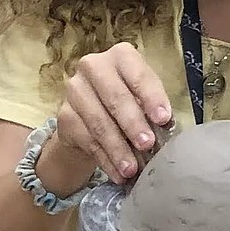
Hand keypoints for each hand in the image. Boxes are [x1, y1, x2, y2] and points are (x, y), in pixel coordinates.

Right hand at [51, 42, 175, 183]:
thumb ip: (153, 108)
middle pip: (115, 97)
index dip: (151, 97)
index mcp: (121, 57)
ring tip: (131, 169)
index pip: (137, 75)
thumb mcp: (144, 99)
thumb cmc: (127, 103)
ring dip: (117, 148)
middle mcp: (93, 67)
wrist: (90, 118)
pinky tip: (117, 173)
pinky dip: (105, 160)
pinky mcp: (64, 115)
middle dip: (133, 124)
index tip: (163, 119)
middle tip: (147, 145)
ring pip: (99, 122)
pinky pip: (87, 140)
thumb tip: (165, 128)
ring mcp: (75, 90)